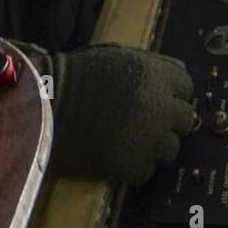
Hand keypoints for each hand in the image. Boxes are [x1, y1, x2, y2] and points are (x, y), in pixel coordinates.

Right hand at [12, 41, 194, 185]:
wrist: (41, 107)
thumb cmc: (75, 79)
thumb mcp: (118, 57)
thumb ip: (154, 64)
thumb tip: (184, 75)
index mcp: (154, 75)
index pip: (187, 88)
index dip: (171, 94)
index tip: (156, 101)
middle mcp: (157, 105)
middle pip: (185, 119)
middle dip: (167, 121)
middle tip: (142, 123)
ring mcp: (146, 137)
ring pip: (171, 148)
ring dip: (153, 146)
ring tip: (125, 139)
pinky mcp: (131, 164)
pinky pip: (147, 171)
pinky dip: (133, 167)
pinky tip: (113, 154)